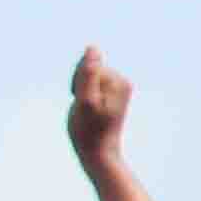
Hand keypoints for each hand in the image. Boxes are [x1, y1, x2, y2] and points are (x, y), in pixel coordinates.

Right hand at [67, 45, 133, 173]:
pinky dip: (83, 97)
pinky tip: (89, 111)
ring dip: (79, 92)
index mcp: (119, 81)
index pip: (88, 65)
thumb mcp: (85, 100)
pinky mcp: (110, 96)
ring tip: (86, 110)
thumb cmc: (89, 130)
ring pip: (86, 78)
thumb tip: (93, 48)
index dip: (77, 82)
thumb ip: (88, 73)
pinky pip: (88, 86)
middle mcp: (123, 82)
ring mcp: (118, 89)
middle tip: (84, 108)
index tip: (83, 101)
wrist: (98, 152)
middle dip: (79, 85)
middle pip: (88, 69)